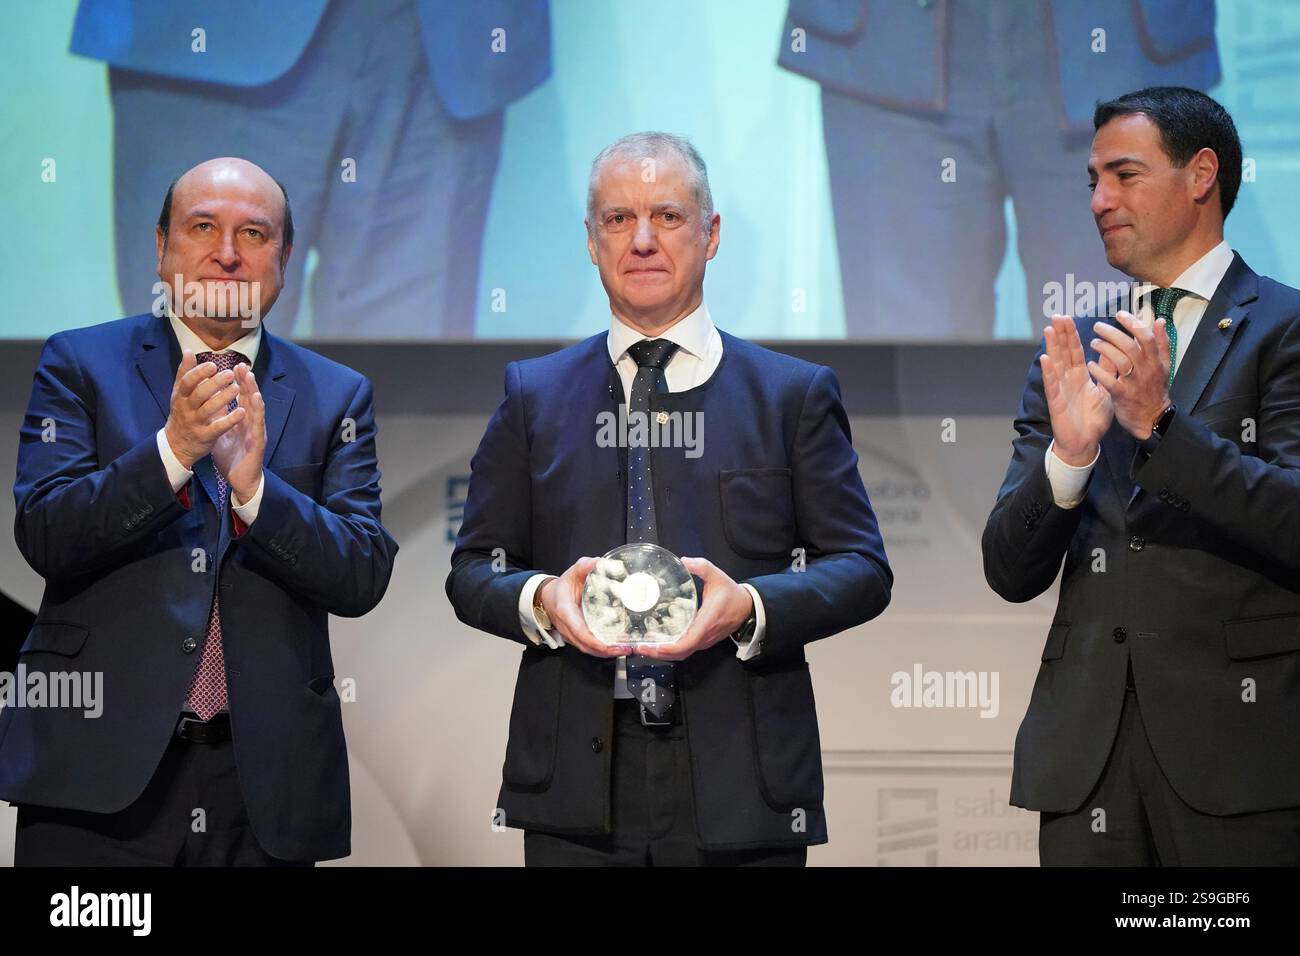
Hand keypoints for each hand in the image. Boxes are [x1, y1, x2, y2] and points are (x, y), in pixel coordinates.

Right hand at [163, 350, 246, 469]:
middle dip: (214, 383)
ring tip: (236, 388)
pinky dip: (230, 420)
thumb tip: (189, 351)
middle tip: (230, 374)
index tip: (213, 364)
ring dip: (223, 398)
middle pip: (199, 394)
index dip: (199, 373)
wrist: (177, 445)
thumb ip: (185, 373)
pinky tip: (242, 412)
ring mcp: (195, 423)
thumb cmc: (182, 413)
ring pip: (208, 410)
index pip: (187, 382)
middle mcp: (186, 409)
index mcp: (180, 396)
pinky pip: (218, 428)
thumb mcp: (180, 394)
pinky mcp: (205, 436)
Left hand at [211, 363, 266, 500]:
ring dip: (254, 391)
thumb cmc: (232, 457)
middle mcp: (251, 423)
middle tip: (242, 364)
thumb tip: (209, 403)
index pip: (241, 398)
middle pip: (250, 399)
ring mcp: (256, 432)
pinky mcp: (258, 442)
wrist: (240, 480)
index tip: (233, 367)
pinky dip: (257, 411)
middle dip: (247, 381)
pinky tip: (256, 400)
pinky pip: (257, 425)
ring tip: (250, 377)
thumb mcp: (221, 434)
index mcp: (241, 421)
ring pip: (256, 408)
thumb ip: (218, 418)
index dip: (238, 383)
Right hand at [539, 557, 628, 657]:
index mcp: (565, 611)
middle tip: (625, 648)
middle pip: (585, 645)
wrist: (549, 597)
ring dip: (606, 653)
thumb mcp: (572, 573)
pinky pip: (589, 647)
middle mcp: (567, 627)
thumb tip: (597, 562)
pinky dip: (603, 650)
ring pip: (587, 649)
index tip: (607, 644)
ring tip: (625, 649)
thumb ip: (583, 567)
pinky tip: (618, 647)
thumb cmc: (563, 586)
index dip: (592, 639)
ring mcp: (571, 634)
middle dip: (605, 650)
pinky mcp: (577, 637)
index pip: (578, 629)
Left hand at [630, 557, 751, 662]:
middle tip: (638, 646)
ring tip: (643, 645)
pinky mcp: (703, 641)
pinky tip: (657, 641)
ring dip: (662, 653)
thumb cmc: (731, 593)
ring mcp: (704, 641)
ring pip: (682, 654)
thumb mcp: (718, 576)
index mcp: (706, 623)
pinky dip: (670, 649)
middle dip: (658, 653)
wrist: (747, 607)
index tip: (650, 645)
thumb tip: (684, 560)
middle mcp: (704, 636)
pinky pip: (685, 650)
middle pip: (679, 653)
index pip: (686, 643)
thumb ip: (702, 567)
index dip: (667, 648)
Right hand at [1040, 315, 1113, 465]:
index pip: (1074, 351)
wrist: (1085, 442)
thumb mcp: (1106, 390)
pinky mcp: (1056, 402)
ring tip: (1049, 329)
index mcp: (1080, 376)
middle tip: (1057, 315)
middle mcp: (1067, 379)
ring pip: (1055, 364)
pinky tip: (1045, 360)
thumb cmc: (1093, 419)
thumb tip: (1112, 350)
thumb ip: (1107, 371)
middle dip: (1061, 334)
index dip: (1071, 335)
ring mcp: (1060, 389)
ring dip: (1052, 347)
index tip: (1068, 318)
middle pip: (1063, 352)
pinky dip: (1048, 372)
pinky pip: (1052, 385)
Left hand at [1088, 312, 1171, 439]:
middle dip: (1112, 333)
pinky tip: (1089, 364)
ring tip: (1093, 343)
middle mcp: (1147, 369)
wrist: (1152, 418)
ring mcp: (1135, 383)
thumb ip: (1161, 343)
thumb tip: (1160, 321)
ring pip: (1120, 360)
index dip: (1133, 323)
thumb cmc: (1154, 389)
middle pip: (1130, 345)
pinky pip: (1110, 381)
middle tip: (1098, 327)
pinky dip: (1099, 371)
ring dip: (1104, 349)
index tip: (1119, 314)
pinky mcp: (1123, 396)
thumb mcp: (1163, 366)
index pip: (1146, 336)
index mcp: (1156, 360)